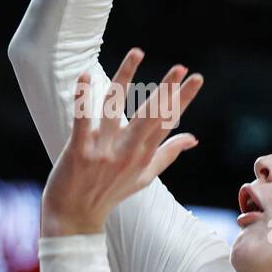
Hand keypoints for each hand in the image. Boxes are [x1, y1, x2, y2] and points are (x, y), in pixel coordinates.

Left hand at [40, 48, 203, 236]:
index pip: (168, 121)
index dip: (183, 99)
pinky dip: (84, 98)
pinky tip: (85, 75)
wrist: (75, 219)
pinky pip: (82, 120)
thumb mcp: (145, 177)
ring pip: (116, 109)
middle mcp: (128, 152)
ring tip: (137, 52)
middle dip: (166, 90)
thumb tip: (194, 138)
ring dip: (126, 78)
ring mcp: (104, 152)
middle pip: (150, 115)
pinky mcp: (79, 152)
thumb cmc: (110, 193)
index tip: (197, 77)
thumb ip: (168, 153)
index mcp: (145, 155)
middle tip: (180, 66)